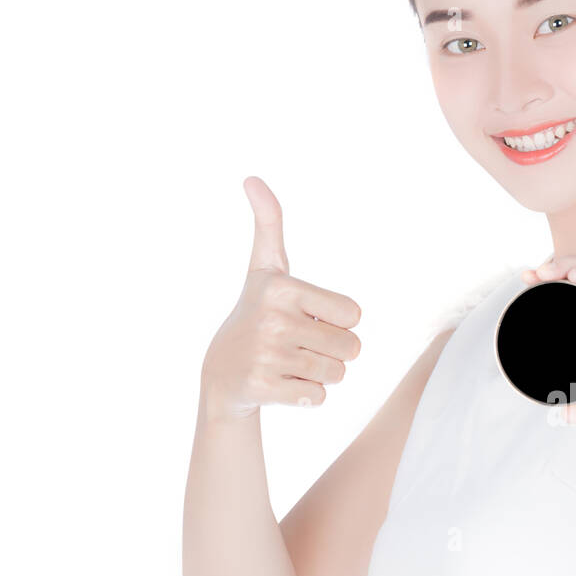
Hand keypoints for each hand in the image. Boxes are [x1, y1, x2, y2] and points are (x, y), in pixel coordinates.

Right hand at [200, 176, 362, 422]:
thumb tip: (251, 177)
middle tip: (298, 344)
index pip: (354, 314)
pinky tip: (281, 383)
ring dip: (320, 373)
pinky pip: (318, 398)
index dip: (337, 320)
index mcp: (282, 286)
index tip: (305, 317)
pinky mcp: (262, 388)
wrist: (221, 371)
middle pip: (351, 347)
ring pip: (337, 374)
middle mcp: (273, 319)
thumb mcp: (264, 267)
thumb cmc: (256, 312)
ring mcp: (266, 355)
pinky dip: (306, 396)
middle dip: (332, 350)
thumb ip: (269, 222)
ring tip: (290, 363)